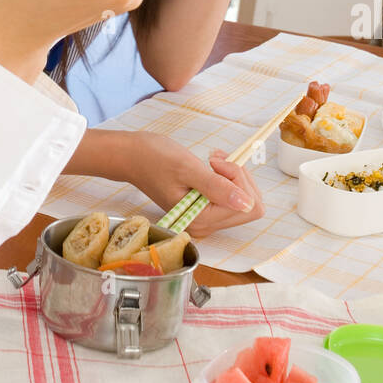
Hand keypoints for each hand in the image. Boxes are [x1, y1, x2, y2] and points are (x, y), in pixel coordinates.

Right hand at [121, 132, 264, 237]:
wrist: (133, 157)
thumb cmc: (154, 159)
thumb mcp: (188, 169)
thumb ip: (217, 188)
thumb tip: (246, 204)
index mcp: (201, 220)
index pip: (247, 206)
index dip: (237, 179)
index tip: (215, 163)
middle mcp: (206, 225)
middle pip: (249, 205)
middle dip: (238, 177)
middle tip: (214, 161)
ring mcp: (206, 218)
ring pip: (243, 199)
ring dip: (233, 175)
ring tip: (211, 162)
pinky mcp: (206, 208)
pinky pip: (232, 195)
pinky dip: (228, 176)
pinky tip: (212, 165)